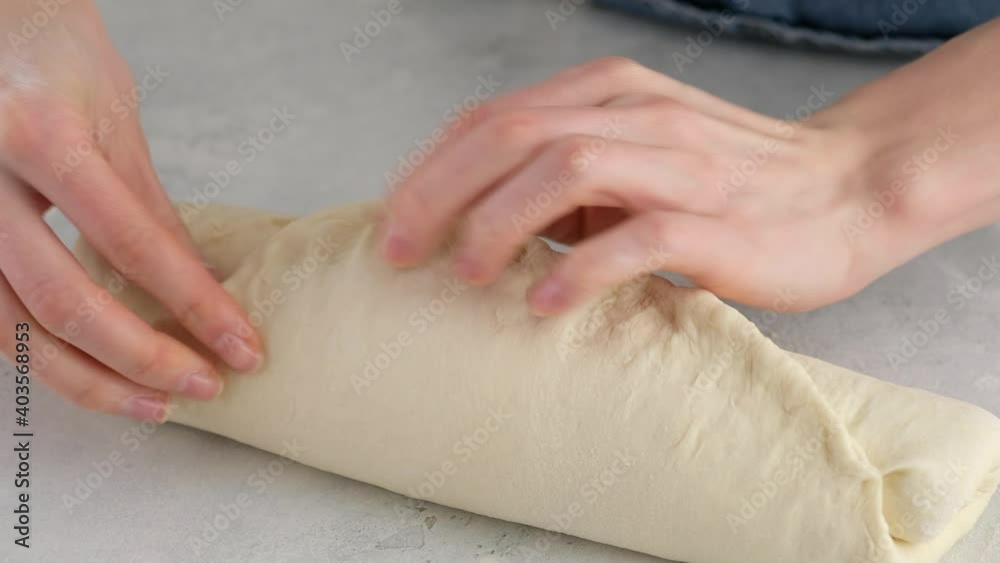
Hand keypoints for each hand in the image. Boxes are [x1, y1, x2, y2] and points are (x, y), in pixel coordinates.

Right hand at [0, 0, 261, 420]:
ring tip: (158, 403)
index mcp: (43, 138)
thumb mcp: (115, 121)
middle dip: (146, 359)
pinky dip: (48, 358)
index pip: (134, 243)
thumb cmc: (51, 58)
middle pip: (67, 303)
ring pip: (19, 330)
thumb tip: (202, 287)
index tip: (243, 347)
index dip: (195, 305)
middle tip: (206, 386)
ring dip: (94, 380)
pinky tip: (98, 376)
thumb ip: (149, 209)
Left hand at [381, 56, 875, 313]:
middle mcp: (637, 113)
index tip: (393, 223)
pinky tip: (544, 302)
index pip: (493, 117)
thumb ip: (562, 176)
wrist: (842, 191)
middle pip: (512, 133)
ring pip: (565, 167)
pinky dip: (579, 268)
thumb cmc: (726, 182)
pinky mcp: (717, 220)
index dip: (430, 169)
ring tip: (465, 273)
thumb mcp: (632, 159)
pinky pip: (637, 236)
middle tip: (400, 252)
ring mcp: (680, 162)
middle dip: (440, 193)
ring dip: (500, 222)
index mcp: (608, 92)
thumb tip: (477, 221)